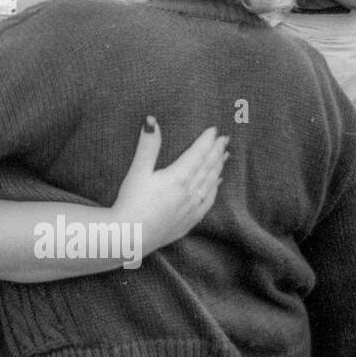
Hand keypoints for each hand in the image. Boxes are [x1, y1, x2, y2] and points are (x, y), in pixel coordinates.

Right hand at [111, 117, 225, 252]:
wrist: (130, 236)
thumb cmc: (131, 203)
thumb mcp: (137, 171)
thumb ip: (147, 146)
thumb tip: (151, 120)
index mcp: (177, 178)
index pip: (197, 154)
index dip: (206, 141)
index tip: (214, 130)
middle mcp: (189, 192)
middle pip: (207, 167)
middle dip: (216, 151)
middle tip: (225, 139)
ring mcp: (191, 208)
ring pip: (210, 183)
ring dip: (217, 167)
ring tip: (224, 156)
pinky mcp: (188, 221)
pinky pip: (208, 201)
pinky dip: (214, 188)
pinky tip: (217, 182)